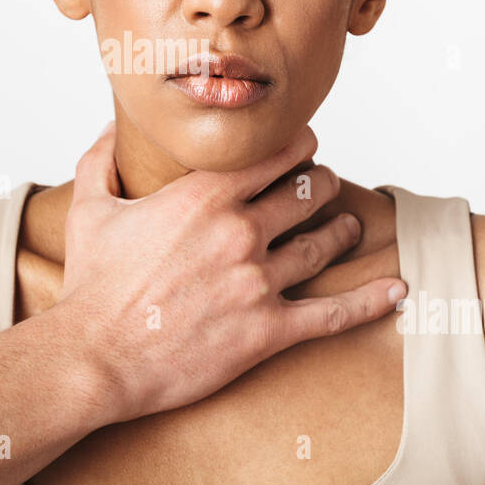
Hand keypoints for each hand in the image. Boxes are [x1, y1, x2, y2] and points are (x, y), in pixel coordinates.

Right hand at [56, 122, 406, 421]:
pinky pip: (333, 314)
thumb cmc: (91, 287)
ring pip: (323, 245)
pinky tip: (396, 291)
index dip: (299, 145)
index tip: (303, 147)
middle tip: (325, 185)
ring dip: (341, 231)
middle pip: (308, 193)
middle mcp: (239, 231)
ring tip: (347, 227)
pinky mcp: (267, 331)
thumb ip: (102, 159)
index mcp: (203, 196)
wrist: (94, 357)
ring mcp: (257, 282)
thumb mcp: (89, 209)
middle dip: (322, 184)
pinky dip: (370, 301)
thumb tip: (112, 127)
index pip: (275, 153)